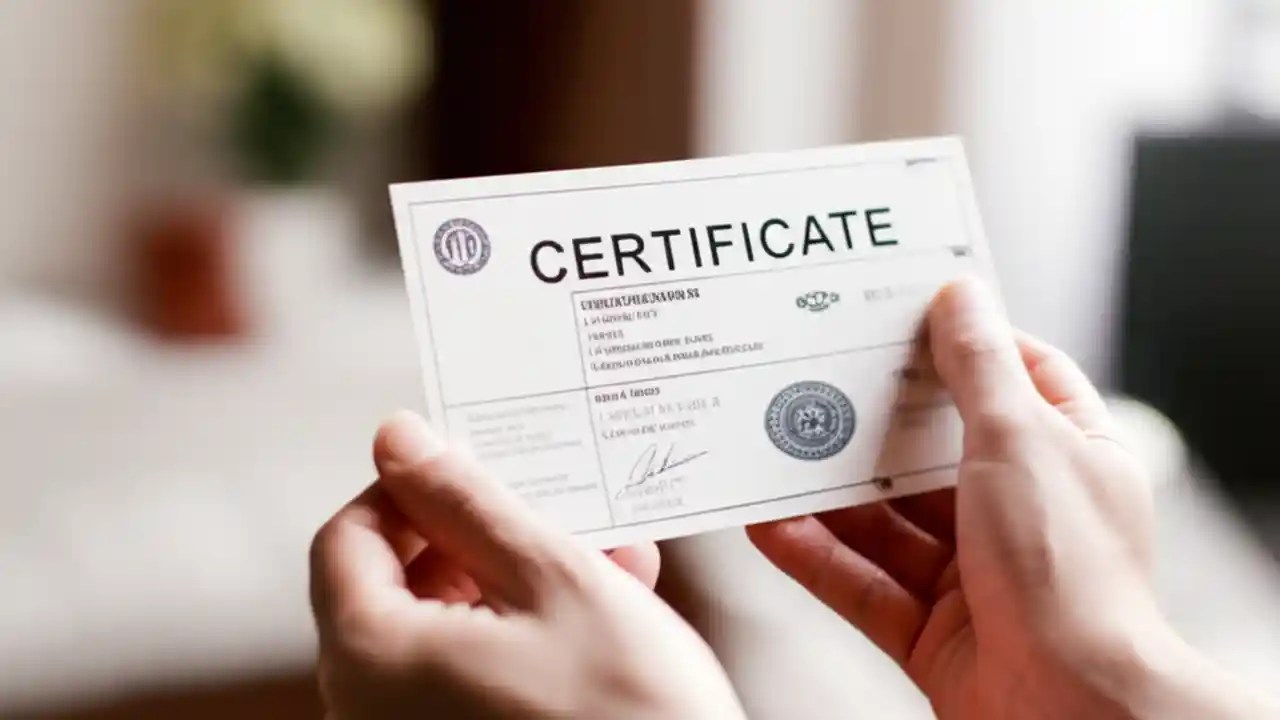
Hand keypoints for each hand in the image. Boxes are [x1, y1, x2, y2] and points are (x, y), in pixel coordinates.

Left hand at [310, 411, 743, 719]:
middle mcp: (373, 709)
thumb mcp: (551, 577)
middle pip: (397, 583)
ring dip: (520, 580)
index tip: (473, 467)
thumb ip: (465, 501)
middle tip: (556, 512)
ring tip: (608, 563)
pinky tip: (602, 616)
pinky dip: (525, 634)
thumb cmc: (626, 714)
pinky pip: (470, 673)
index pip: (346, 539)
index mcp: (373, 659)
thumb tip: (399, 439)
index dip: (409, 489)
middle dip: (484, 536)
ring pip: (446, 626)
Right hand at [748, 278, 1278, 719]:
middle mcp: (1024, 513)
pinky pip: (863, 584)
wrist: (1074, 711)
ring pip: (888, 522)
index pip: (1020, 378)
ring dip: (830, 494)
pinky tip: (768, 528)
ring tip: (770, 452)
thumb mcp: (1019, 439)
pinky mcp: (933, 631)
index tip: (903, 315)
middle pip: (935, 452)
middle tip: (811, 379)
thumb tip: (959, 295)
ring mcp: (978, 576)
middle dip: (872, 423)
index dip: (966, 343)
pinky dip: (816, 557)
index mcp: (1070, 458)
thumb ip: (978, 367)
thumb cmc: (1070, 571)